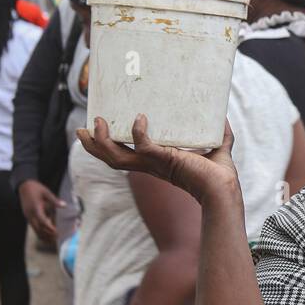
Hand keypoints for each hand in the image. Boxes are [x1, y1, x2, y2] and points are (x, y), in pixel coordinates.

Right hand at [18, 179, 64, 243]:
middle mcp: (30, 215)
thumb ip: (54, 200)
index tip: (57, 232)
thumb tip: (64, 205)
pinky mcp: (28, 217)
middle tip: (58, 239)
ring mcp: (28, 217)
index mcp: (35, 208)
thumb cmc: (35, 188)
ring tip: (54, 240)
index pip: (42, 221)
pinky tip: (48, 234)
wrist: (23, 186)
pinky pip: (34, 228)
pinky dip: (41, 232)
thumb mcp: (46, 192)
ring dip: (44, 236)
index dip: (49, 228)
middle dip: (48, 235)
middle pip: (38, 229)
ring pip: (36, 230)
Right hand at [76, 114, 237, 203]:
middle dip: (94, 145)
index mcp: (156, 163)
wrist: (223, 187)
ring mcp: (156, 164)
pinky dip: (138, 133)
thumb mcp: (215, 147)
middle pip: (112, 158)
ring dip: (103, 141)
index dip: (107, 146)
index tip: (96, 130)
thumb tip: (223, 117)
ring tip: (96, 123)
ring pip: (118, 157)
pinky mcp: (166, 160)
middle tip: (81, 129)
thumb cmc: (220, 173)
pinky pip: (144, 146)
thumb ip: (218, 133)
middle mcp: (151, 165)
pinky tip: (139, 119)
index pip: (124, 156)